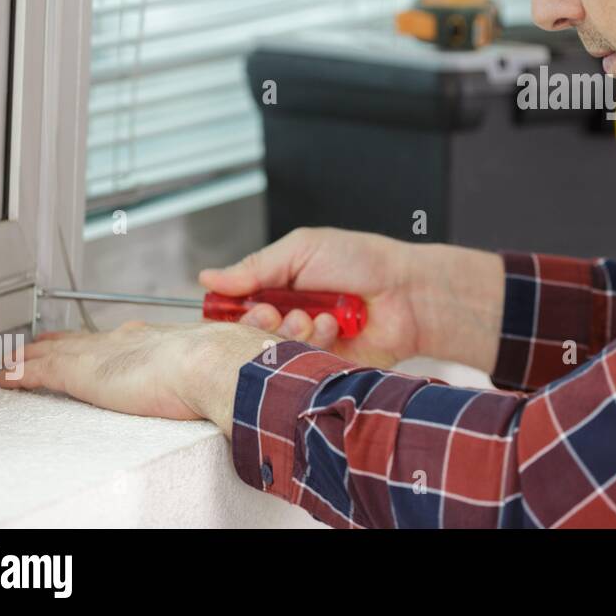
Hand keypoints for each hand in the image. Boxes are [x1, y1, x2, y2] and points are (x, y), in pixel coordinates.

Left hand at [0, 320, 272, 434]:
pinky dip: (26, 371)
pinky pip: (46, 371)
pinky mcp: (89, 374)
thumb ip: (239, 355)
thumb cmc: (234, 366)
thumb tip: (265, 355)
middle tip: (43, 342)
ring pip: (64, 351)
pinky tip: (9, 374)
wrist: (220, 365)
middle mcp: (134, 341)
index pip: (127, 338)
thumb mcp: (236, 355)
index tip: (95, 340)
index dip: (108, 340)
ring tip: (18, 358)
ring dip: (40, 354)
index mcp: (165, 339)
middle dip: (67, 341)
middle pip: (92, 339)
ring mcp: (110, 356)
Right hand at [198, 227, 418, 369]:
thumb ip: (255, 266)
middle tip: (276, 313)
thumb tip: (208, 277)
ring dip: (292, 333)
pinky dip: (314, 345)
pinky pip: (301, 366)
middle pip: (247, 336)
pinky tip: (335, 329)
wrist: (407, 290)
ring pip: (272, 353)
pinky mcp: (322, 366)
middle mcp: (287, 318)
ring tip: (316, 316)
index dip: (232, 312)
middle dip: (259, 324)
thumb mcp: (302, 249)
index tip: (241, 307)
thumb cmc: (362, 261)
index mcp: (277, 289)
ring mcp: (305, 343)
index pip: (235, 309)